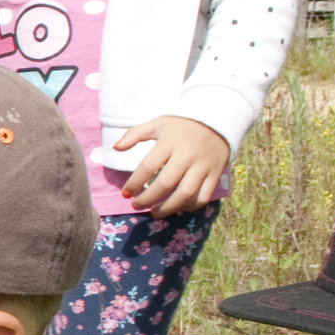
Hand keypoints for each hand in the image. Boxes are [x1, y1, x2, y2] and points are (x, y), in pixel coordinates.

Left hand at [114, 116, 228, 216]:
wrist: (218, 121)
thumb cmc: (182, 125)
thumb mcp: (158, 123)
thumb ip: (135, 134)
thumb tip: (116, 147)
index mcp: (170, 143)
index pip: (148, 166)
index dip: (134, 183)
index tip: (125, 194)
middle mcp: (187, 155)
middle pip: (165, 183)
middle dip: (148, 199)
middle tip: (136, 205)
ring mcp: (203, 166)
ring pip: (186, 193)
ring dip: (168, 207)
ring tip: (155, 212)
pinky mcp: (216, 173)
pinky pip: (204, 195)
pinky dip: (191, 206)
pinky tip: (178, 208)